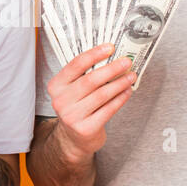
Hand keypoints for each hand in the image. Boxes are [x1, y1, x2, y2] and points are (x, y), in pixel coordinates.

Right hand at [48, 43, 134, 161]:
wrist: (73, 138)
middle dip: (112, 69)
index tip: (110, 47)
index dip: (94, 54)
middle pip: (90, 80)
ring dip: (119, 83)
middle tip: (126, 62)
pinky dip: (120, 99)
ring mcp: (72, 116)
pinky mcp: (86, 128)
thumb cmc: (77, 108)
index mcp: (56, 86)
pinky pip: (108, 109)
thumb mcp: (73, 90)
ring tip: (130, 76)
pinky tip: (127, 91)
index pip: (75, 65)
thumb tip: (110, 56)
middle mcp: (61, 101)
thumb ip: (85, 74)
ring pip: (102, 94)